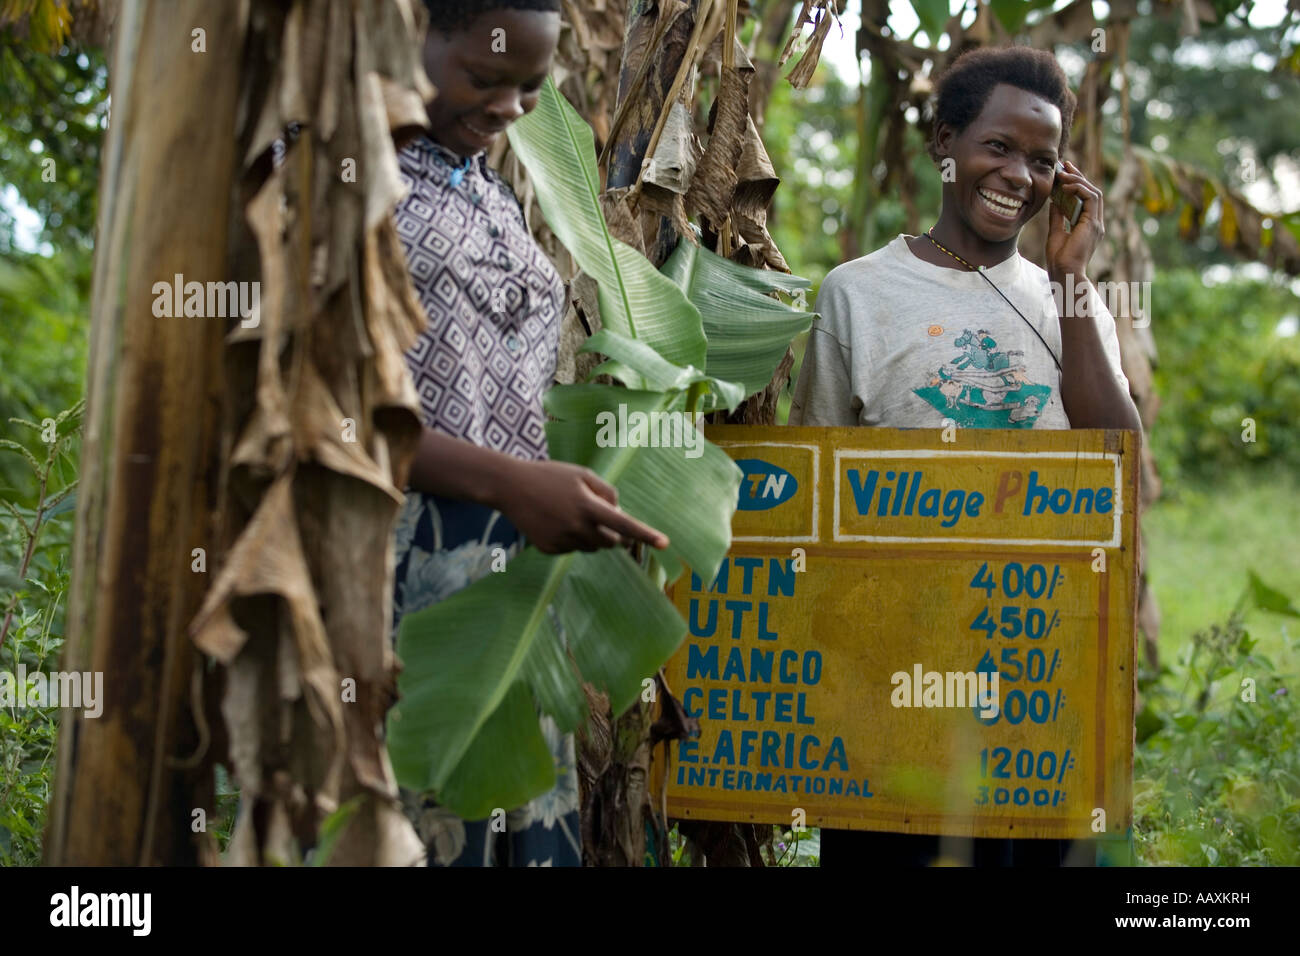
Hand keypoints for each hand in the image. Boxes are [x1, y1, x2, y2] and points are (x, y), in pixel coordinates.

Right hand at [495, 459, 669, 554]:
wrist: (510, 487)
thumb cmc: (550, 475)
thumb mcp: (581, 474)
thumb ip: (606, 491)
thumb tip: (619, 513)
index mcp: (587, 506)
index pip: (624, 523)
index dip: (646, 534)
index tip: (665, 544)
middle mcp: (576, 527)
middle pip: (610, 541)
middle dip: (612, 532)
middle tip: (598, 515)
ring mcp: (562, 541)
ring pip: (592, 547)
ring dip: (592, 535)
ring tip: (570, 513)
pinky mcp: (549, 549)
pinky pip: (572, 550)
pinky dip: (571, 539)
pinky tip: (555, 521)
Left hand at [1045, 160, 1103, 281]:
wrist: (1064, 272)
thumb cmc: (1059, 258)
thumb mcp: (1056, 231)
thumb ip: (1058, 215)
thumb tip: (1055, 199)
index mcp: (1088, 224)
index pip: (1086, 197)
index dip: (1076, 183)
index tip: (1064, 171)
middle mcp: (1096, 222)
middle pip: (1092, 191)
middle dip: (1078, 176)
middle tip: (1065, 165)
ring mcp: (1096, 223)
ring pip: (1094, 192)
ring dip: (1078, 180)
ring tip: (1063, 173)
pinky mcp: (1093, 224)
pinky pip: (1092, 199)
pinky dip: (1080, 189)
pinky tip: (1066, 185)